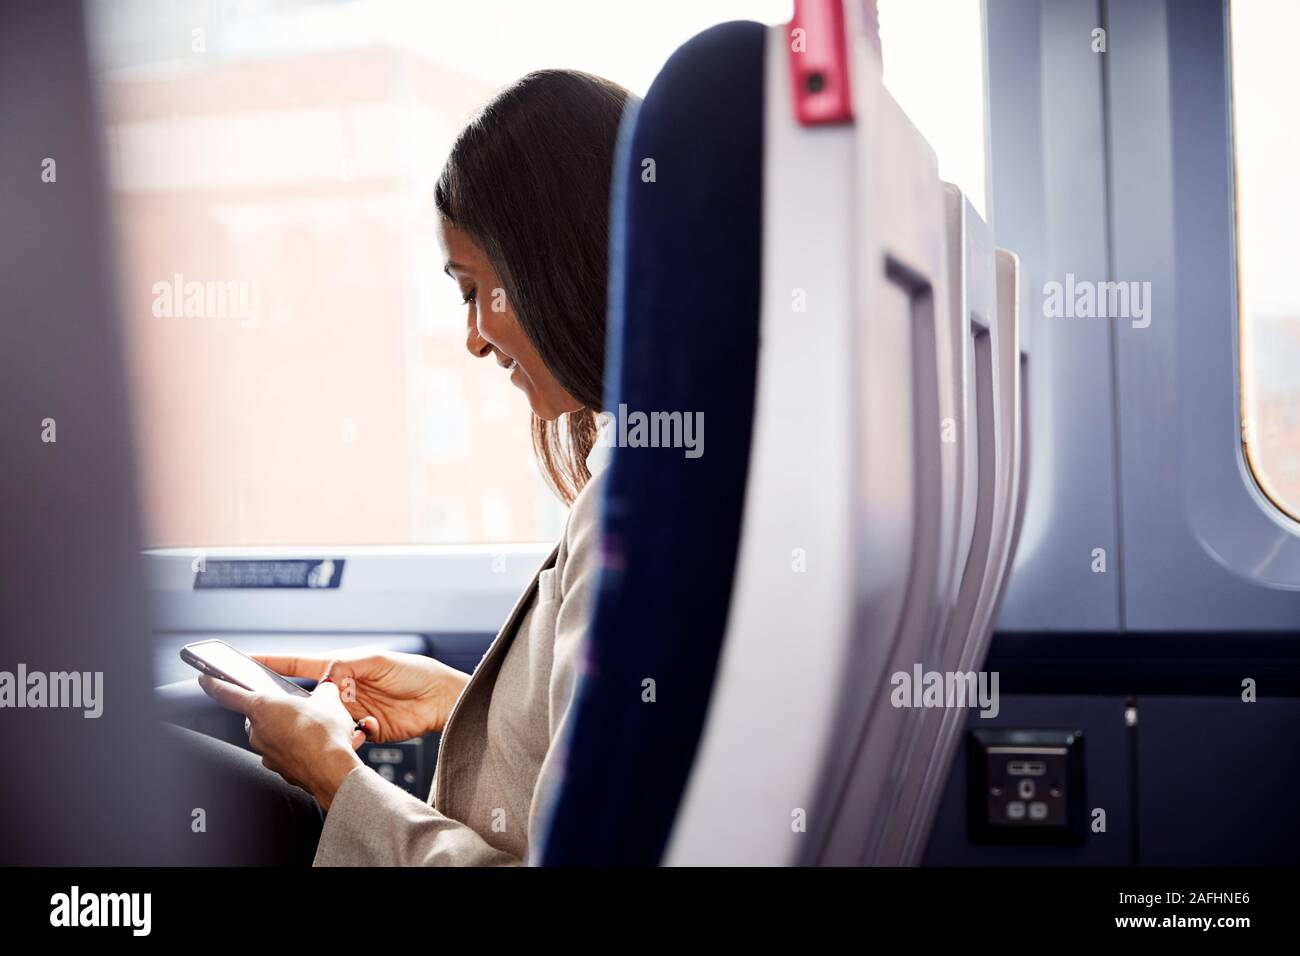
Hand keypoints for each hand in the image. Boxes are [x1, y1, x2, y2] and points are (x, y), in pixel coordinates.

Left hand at [198, 675, 363, 809]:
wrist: (332, 769)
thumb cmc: (324, 734)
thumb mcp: (328, 701)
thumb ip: (322, 693)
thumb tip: (326, 690)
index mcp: (263, 706)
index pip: (227, 693)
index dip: (214, 683)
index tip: (205, 678)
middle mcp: (258, 731)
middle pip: (255, 716)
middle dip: (270, 711)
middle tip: (291, 707)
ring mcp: (266, 752)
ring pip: (268, 736)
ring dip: (282, 730)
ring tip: (309, 727)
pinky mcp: (277, 768)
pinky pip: (280, 753)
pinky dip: (291, 748)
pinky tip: (311, 745)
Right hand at [251, 650, 469, 742]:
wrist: (442, 699)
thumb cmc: (416, 672)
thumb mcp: (379, 661)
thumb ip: (349, 665)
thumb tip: (326, 674)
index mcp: (344, 667)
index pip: (301, 665)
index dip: (275, 664)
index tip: (249, 663)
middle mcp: (343, 691)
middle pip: (308, 698)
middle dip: (297, 704)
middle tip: (290, 709)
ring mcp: (351, 713)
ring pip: (324, 721)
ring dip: (327, 723)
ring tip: (347, 718)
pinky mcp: (363, 732)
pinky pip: (345, 737)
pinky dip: (350, 736)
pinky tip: (366, 729)